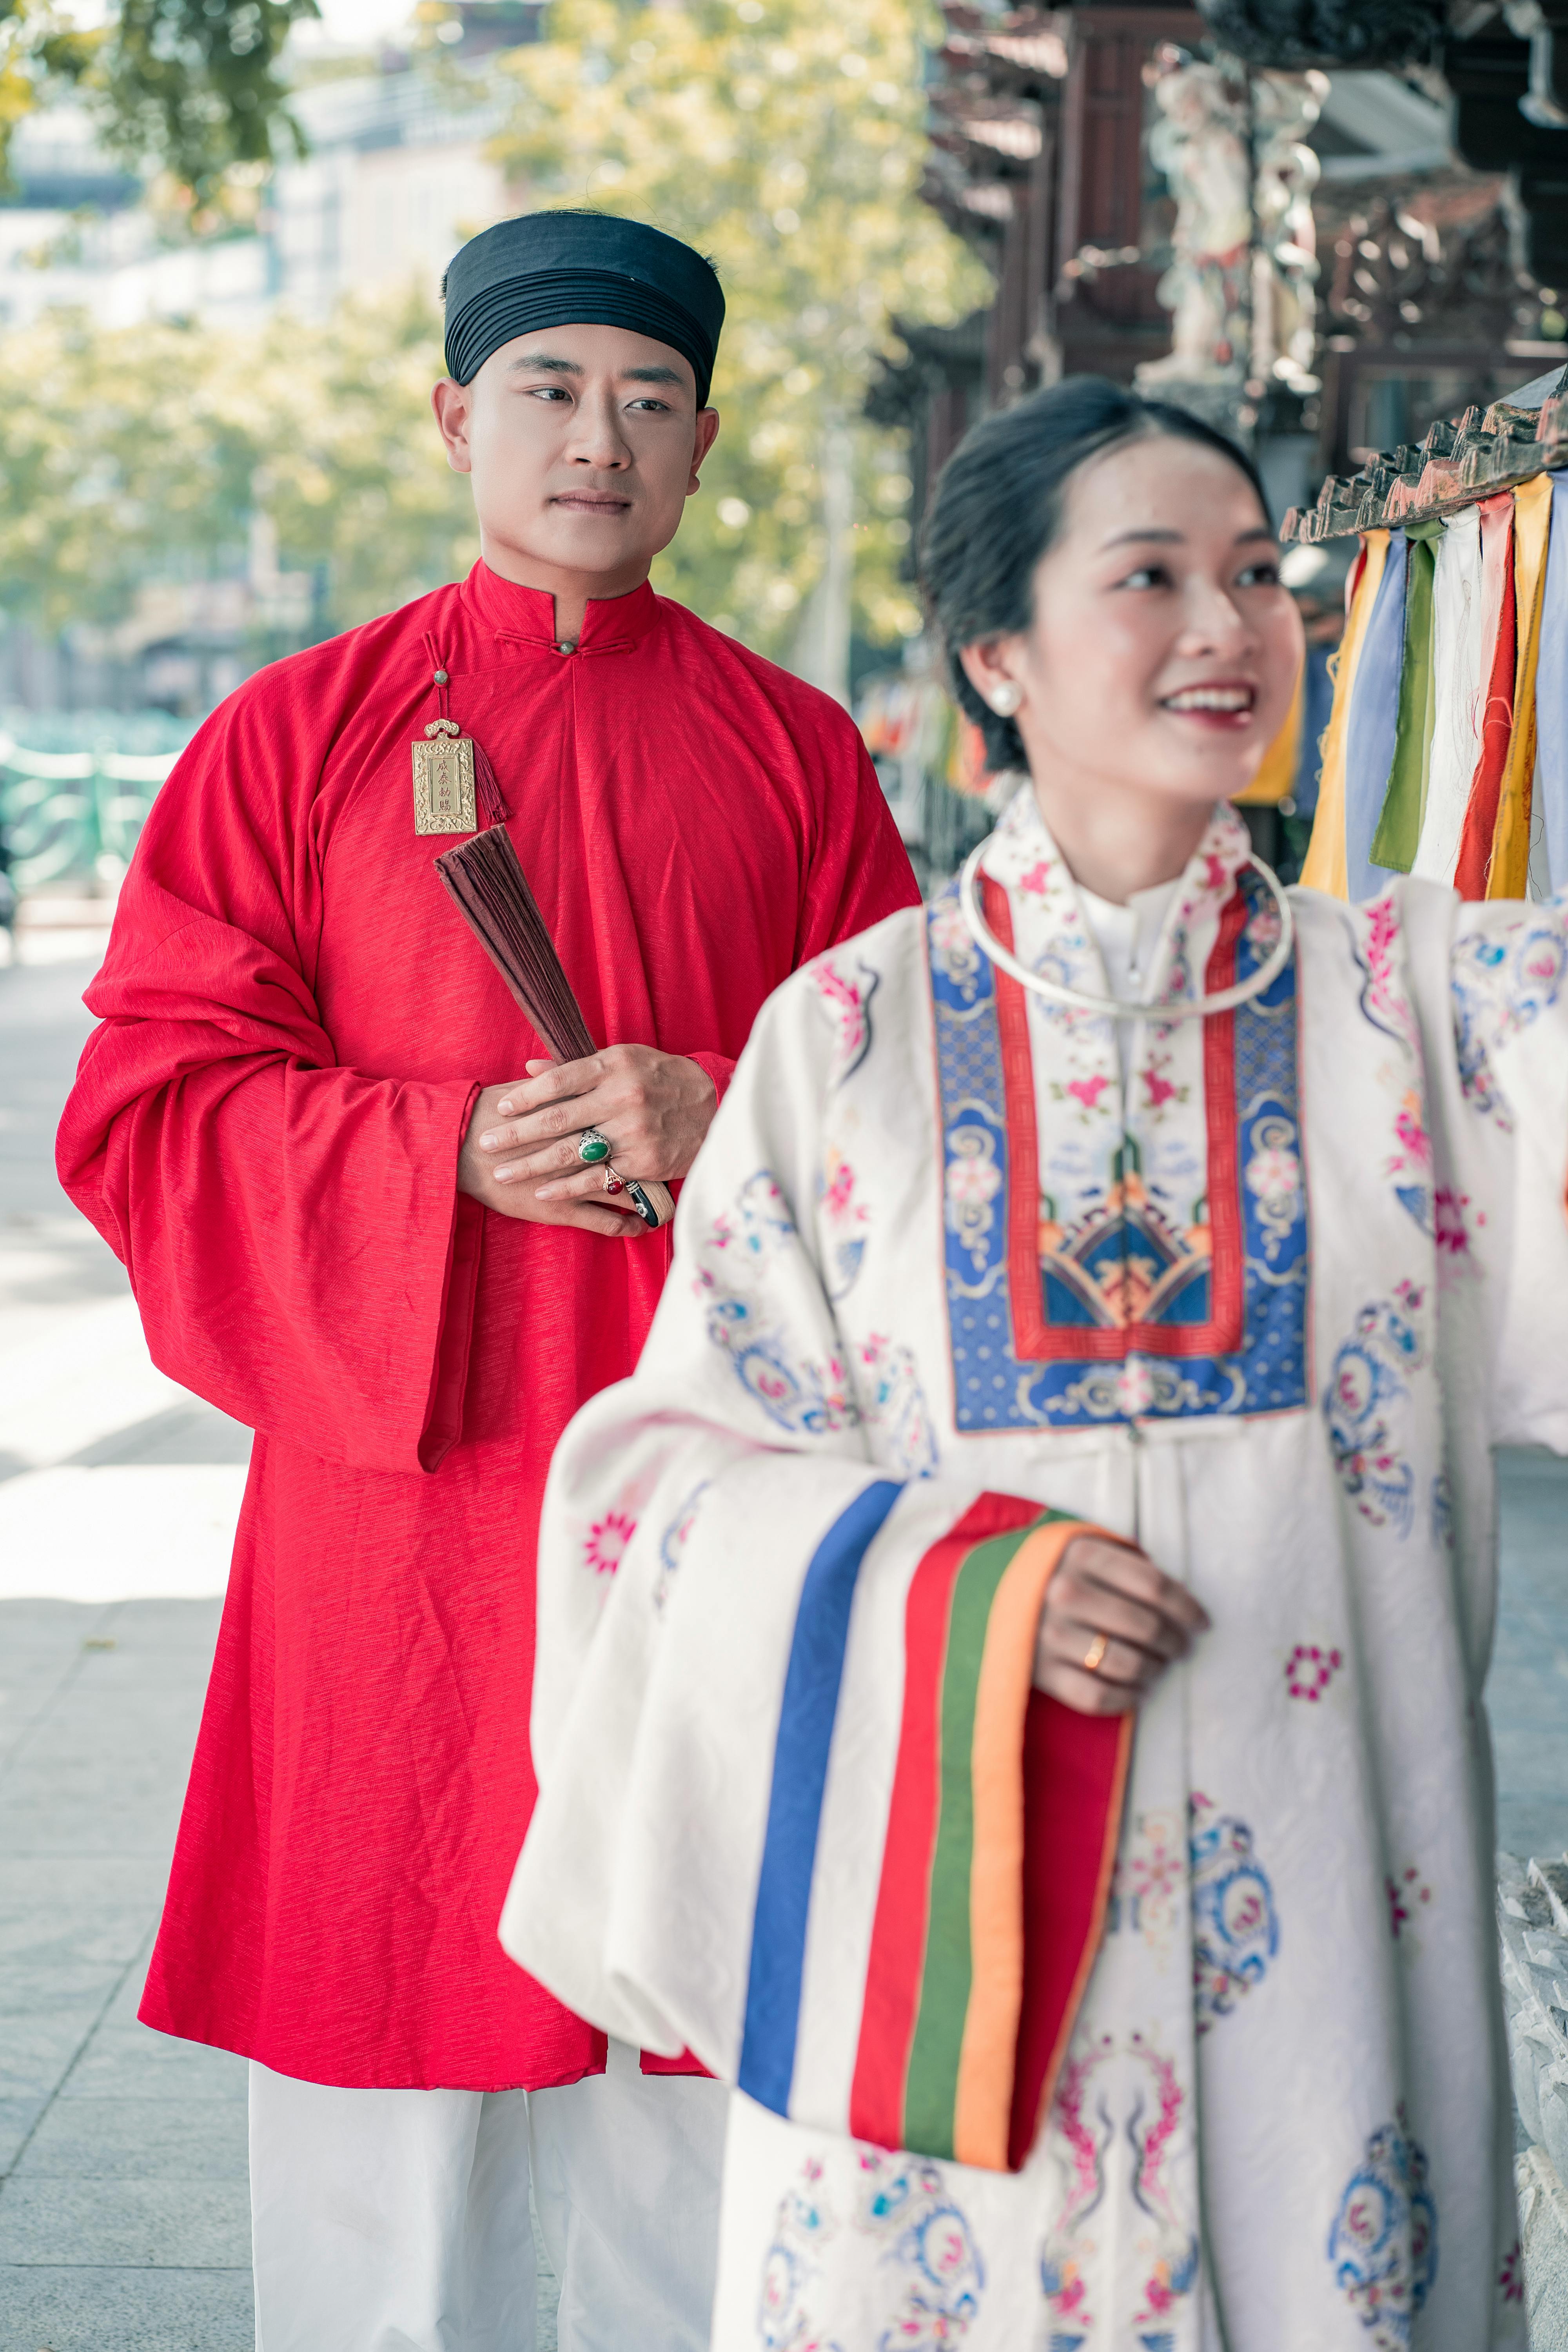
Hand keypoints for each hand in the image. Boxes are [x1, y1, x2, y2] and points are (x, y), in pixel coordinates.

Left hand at [457, 1047, 719, 1235]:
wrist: (714, 1105)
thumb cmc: (659, 1079)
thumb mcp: (623, 1060)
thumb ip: (576, 1068)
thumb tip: (529, 1068)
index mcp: (614, 1066)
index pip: (560, 1081)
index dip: (526, 1096)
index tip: (499, 1108)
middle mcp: (622, 1097)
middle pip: (559, 1118)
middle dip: (517, 1134)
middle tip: (485, 1143)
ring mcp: (633, 1132)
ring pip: (573, 1152)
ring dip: (533, 1165)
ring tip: (503, 1173)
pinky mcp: (643, 1162)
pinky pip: (597, 1178)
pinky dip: (567, 1188)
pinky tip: (542, 1192)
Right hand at [1033, 1534, 1208, 1716]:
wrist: (988, 1596)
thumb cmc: (1057, 1573)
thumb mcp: (1087, 1550)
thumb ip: (1129, 1564)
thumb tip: (1183, 1600)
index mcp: (1081, 1555)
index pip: (1155, 1585)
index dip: (1188, 1608)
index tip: (1202, 1623)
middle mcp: (1064, 1592)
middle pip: (1146, 1626)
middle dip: (1175, 1642)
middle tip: (1181, 1648)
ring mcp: (1049, 1635)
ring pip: (1127, 1663)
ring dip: (1154, 1670)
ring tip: (1158, 1668)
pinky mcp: (1041, 1673)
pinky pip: (1098, 1697)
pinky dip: (1128, 1699)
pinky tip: (1138, 1691)